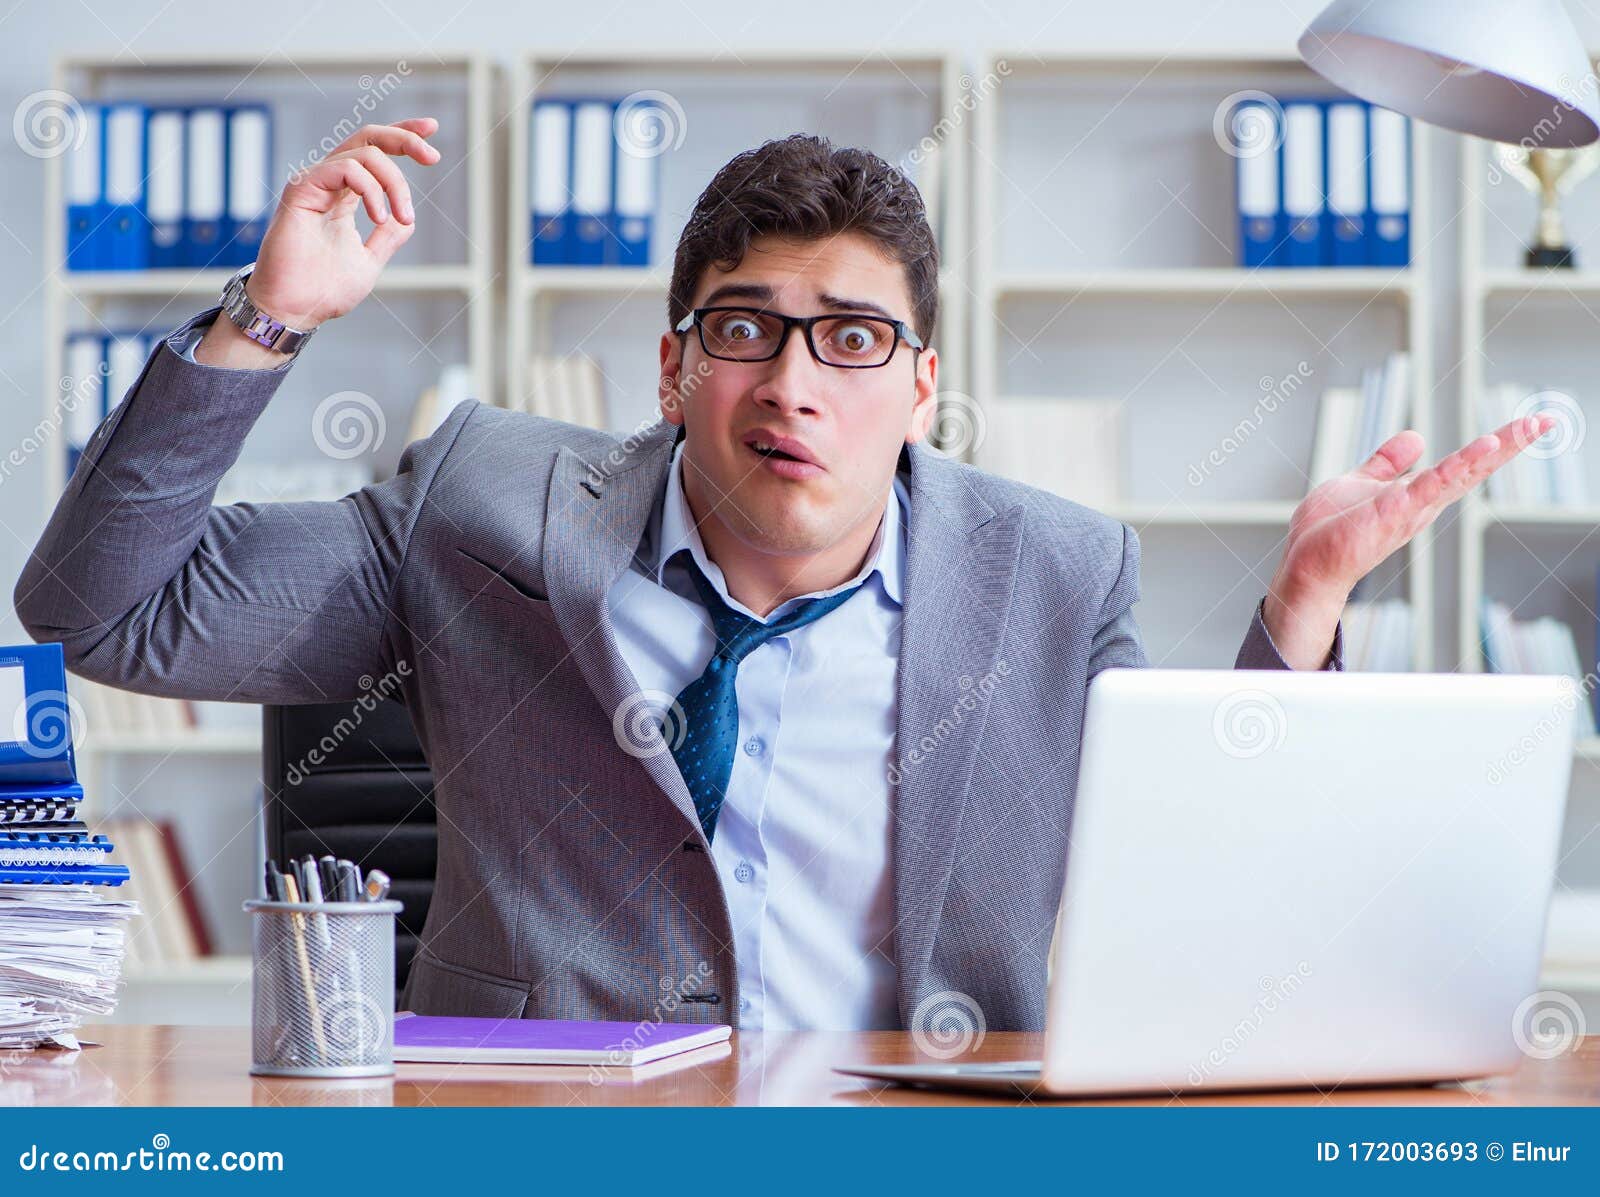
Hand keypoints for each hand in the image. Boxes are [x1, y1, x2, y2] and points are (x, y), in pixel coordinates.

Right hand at [245, 118, 441, 329]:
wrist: (295, 309)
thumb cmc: (324, 290)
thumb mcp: (370, 259)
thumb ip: (388, 236)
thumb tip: (406, 218)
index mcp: (345, 195)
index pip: (374, 151)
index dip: (403, 135)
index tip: (432, 129)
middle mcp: (330, 183)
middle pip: (369, 137)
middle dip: (405, 138)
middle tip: (433, 157)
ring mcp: (315, 183)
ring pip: (364, 153)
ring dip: (395, 183)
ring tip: (401, 217)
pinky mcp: (302, 189)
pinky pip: (344, 168)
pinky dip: (370, 188)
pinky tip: (380, 217)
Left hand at [1262, 414, 1555, 668]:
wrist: (1305, 565)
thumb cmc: (1329, 532)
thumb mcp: (1361, 484)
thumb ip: (1387, 464)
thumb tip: (1417, 437)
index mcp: (1418, 495)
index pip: (1464, 464)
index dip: (1496, 444)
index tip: (1529, 423)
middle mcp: (1423, 504)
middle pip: (1474, 468)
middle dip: (1510, 443)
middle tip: (1546, 420)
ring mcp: (1411, 510)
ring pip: (1460, 473)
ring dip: (1495, 450)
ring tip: (1528, 427)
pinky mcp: (1394, 513)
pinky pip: (1430, 485)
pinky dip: (1457, 466)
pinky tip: (1484, 448)